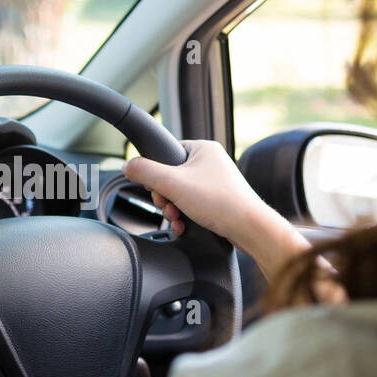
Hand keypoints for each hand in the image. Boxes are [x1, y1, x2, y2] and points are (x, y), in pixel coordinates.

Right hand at [122, 139, 263, 244]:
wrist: (249, 228)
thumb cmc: (220, 202)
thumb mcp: (172, 183)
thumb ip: (144, 171)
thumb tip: (128, 166)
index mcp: (203, 148)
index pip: (166, 153)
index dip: (157, 173)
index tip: (158, 188)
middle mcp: (211, 163)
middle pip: (171, 177)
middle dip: (165, 196)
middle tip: (170, 206)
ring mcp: (216, 183)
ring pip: (180, 194)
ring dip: (173, 209)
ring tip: (178, 218)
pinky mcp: (219, 201)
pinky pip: (192, 206)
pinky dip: (185, 217)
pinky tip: (184, 226)